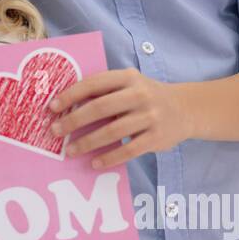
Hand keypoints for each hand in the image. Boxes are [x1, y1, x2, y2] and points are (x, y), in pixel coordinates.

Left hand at [48, 69, 191, 167]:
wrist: (185, 109)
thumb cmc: (146, 96)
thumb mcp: (129, 84)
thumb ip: (104, 90)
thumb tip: (66, 105)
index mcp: (128, 77)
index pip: (95, 83)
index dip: (71, 94)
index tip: (52, 106)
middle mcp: (140, 94)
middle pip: (101, 107)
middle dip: (75, 120)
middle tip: (56, 130)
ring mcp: (150, 116)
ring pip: (113, 131)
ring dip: (88, 142)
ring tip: (70, 150)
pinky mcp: (156, 138)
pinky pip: (128, 150)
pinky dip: (109, 157)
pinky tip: (94, 162)